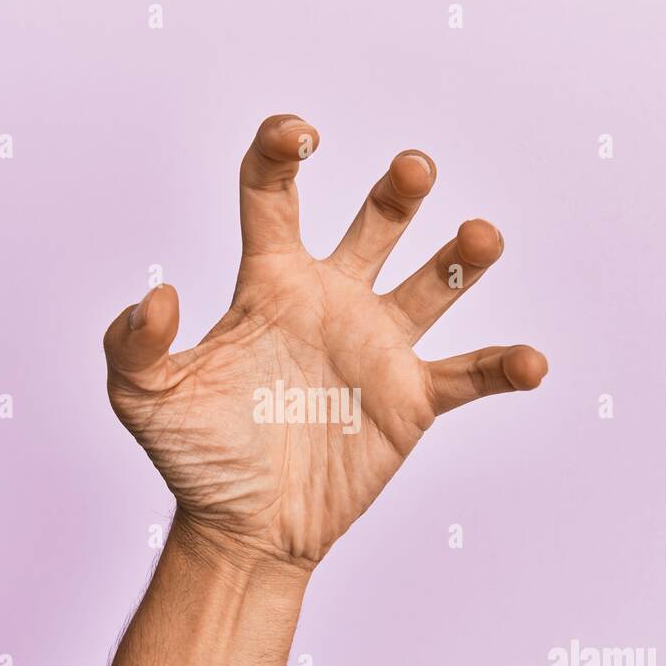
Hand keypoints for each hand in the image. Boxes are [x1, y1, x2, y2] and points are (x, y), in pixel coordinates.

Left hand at [103, 114, 546, 565]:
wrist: (245, 529)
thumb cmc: (195, 459)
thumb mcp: (143, 400)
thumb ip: (134, 344)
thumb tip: (158, 291)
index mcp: (270, 284)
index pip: (273, 196)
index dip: (281, 151)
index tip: (301, 136)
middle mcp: (331, 301)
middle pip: (376, 222)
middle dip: (398, 191)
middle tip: (414, 170)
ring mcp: (377, 348)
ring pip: (435, 282)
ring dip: (462, 255)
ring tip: (479, 237)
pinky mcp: (412, 400)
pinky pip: (471, 374)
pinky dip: (505, 367)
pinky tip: (531, 361)